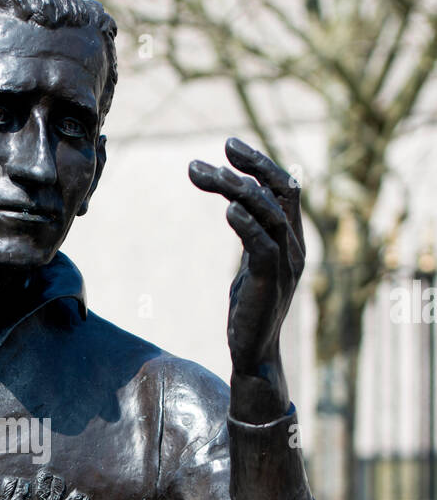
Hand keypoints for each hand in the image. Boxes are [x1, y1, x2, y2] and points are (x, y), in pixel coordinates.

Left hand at [189, 137, 304, 421]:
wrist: (254, 353)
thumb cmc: (250, 308)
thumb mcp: (253, 262)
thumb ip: (253, 233)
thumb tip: (237, 204)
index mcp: (292, 239)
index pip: (285, 188)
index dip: (261, 163)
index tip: (229, 146)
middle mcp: (294, 247)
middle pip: (282, 192)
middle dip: (254, 165)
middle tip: (222, 147)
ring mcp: (285, 265)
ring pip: (270, 213)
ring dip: (237, 189)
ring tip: (205, 174)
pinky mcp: (270, 283)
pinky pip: (263, 246)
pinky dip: (247, 224)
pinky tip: (227, 210)